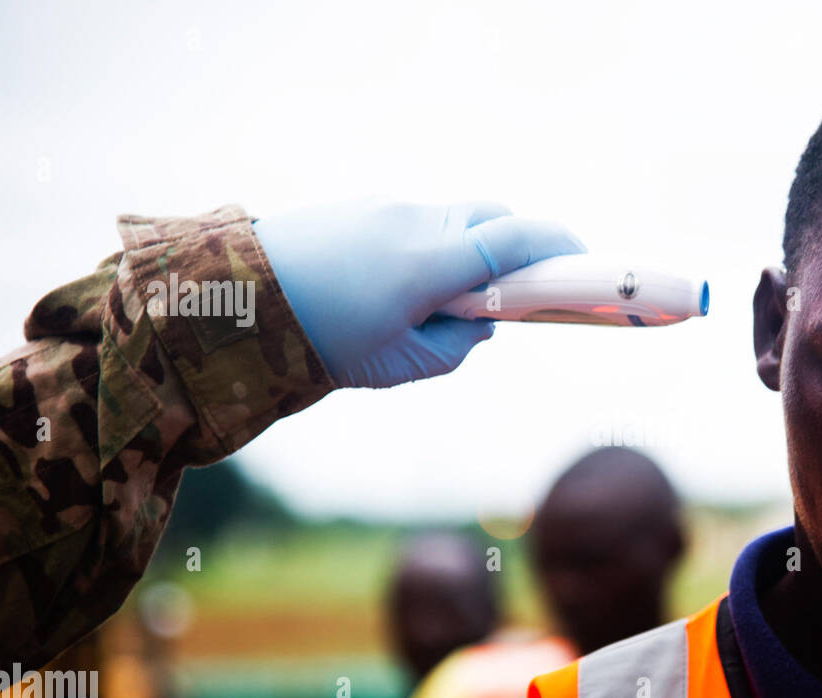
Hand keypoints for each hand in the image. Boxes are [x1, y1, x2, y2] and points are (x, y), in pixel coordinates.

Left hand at [253, 200, 584, 387]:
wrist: (234, 297)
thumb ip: (457, 347)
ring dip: (477, 248)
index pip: (520, 240)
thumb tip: (483, 324)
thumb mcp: (399, 365)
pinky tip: (412, 285)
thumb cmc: (319, 340)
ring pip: (459, 218)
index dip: (561, 250)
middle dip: (524, 249)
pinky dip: (439, 245)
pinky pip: (422, 221)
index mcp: (434, 264)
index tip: (587, 266)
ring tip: (459, 298)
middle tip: (528, 290)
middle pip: (497, 219)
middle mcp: (418, 223)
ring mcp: (390, 208)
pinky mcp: (365, 208)